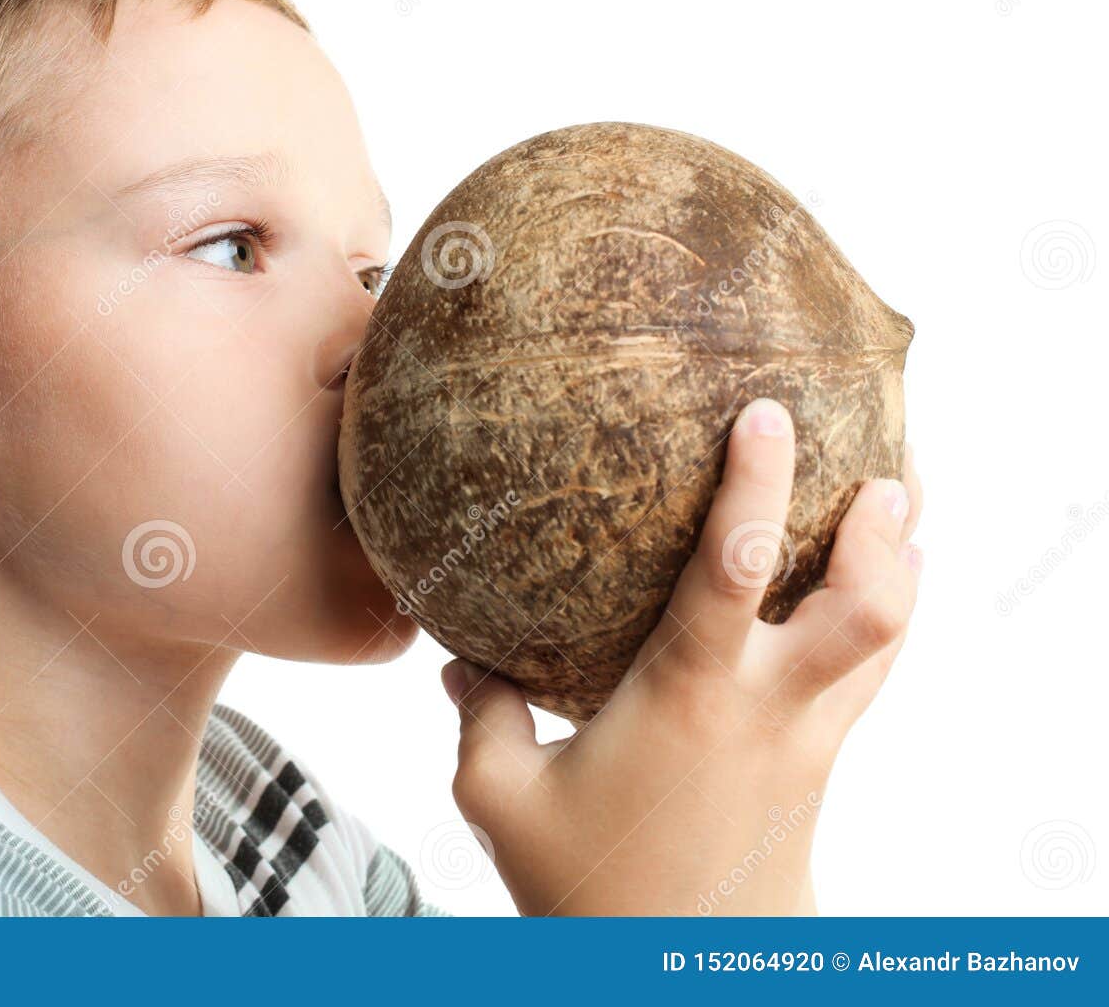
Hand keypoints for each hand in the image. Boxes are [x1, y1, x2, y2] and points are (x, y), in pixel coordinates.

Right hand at [441, 398, 922, 915]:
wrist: (682, 972)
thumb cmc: (590, 888)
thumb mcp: (501, 797)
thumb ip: (480, 714)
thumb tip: (457, 658)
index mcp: (690, 696)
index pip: (737, 568)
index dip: (757, 482)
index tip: (764, 410)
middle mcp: (769, 708)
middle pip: (868, 604)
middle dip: (885, 521)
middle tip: (883, 453)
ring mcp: (807, 739)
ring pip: (889, 635)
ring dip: (903, 560)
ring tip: (900, 496)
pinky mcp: (818, 762)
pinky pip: (873, 671)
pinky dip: (887, 615)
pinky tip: (876, 584)